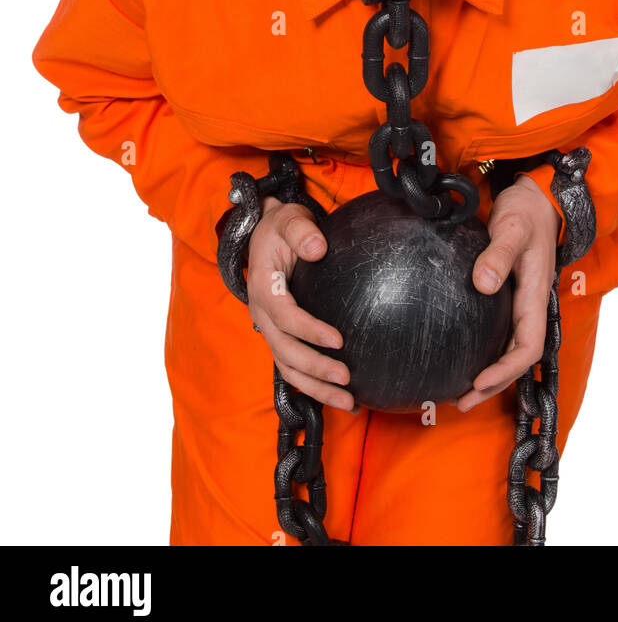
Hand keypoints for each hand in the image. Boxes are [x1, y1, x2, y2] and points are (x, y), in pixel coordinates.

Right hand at [247, 196, 358, 412]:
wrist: (267, 235)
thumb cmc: (281, 228)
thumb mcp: (289, 219)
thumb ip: (301, 230)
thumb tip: (318, 248)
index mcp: (263, 287)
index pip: (284, 315)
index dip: (308, 330)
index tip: (338, 339)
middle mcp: (262, 313)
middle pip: (284, 351)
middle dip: (315, 369)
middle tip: (346, 379)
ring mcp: (270, 329)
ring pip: (288, 368)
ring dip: (316, 389)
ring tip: (349, 403)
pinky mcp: (282, 336)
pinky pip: (294, 367)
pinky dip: (315, 387)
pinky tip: (344, 397)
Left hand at [454, 176, 560, 411]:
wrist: (536, 197)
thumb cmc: (526, 211)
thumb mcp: (512, 228)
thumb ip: (498, 254)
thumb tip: (482, 284)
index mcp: (534, 296)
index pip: (527, 347)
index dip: (505, 370)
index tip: (478, 382)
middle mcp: (529, 306)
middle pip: (517, 358)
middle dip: (493, 384)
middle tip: (461, 400)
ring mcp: (520, 302)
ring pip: (509, 348)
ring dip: (488, 373)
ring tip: (459, 390)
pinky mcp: (508, 294)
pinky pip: (499, 331)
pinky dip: (484, 348)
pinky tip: (461, 351)